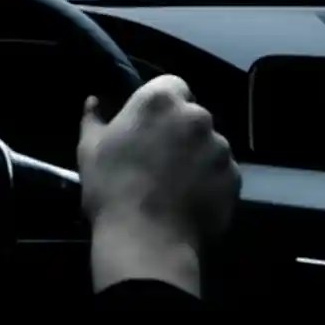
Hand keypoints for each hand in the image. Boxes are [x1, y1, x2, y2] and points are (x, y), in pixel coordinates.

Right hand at [78, 75, 239, 296]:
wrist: (147, 240)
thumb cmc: (112, 188)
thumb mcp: (90, 150)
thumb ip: (94, 119)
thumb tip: (93, 101)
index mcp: (161, 100)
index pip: (172, 84)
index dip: (161, 103)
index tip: (150, 125)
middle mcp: (197, 116)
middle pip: (193, 114)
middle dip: (180, 130)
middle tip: (160, 157)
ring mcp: (221, 147)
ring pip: (210, 144)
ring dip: (197, 155)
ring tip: (177, 184)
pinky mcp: (235, 177)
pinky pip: (222, 172)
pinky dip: (210, 181)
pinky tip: (191, 200)